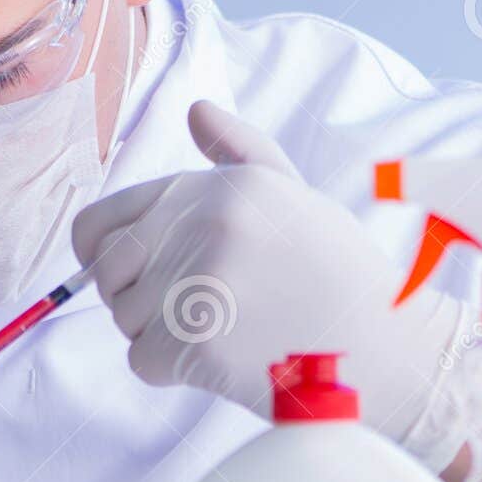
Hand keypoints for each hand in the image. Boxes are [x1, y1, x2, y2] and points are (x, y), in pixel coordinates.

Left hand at [71, 101, 473, 470]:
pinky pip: (142, 361)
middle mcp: (203, 226)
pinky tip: (220, 357)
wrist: (384, 346)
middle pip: (105, 272)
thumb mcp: (292, 194)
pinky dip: (172, 370)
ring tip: (219, 327)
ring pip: (124, 319)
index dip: (105, 253)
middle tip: (185, 306)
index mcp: (218, 187)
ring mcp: (197, 286)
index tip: (136, 270)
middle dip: (132, 294)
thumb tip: (195, 111)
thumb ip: (236, 151)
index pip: (97, 222)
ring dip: (157, 332)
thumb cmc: (333, 272)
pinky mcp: (195, 344)